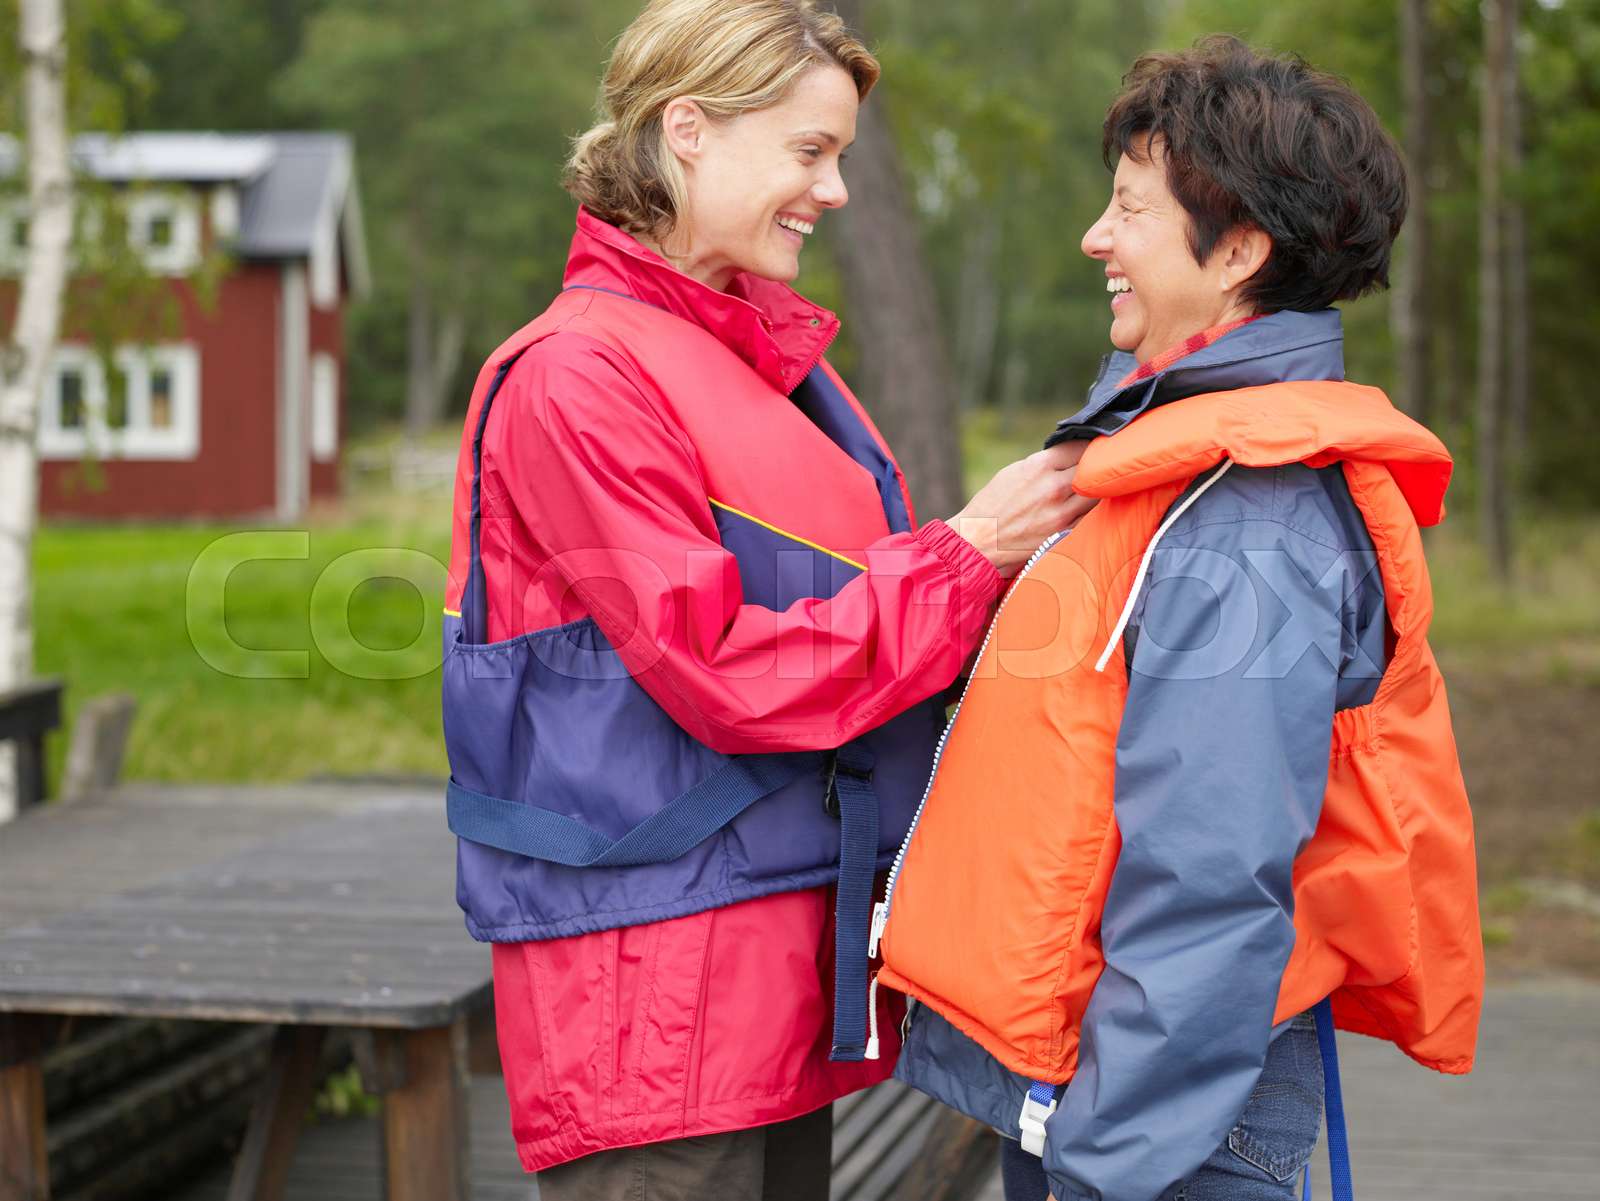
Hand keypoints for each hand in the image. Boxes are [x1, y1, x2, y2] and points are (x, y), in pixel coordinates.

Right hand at [949, 440, 1099, 576]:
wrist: (977, 542)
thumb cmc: (992, 505)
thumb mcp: (1013, 472)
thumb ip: (1044, 463)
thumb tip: (1069, 456)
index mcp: (1038, 467)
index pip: (1079, 446)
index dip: (1087, 446)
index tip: (1090, 449)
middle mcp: (1053, 488)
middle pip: (1093, 467)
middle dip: (1095, 466)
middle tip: (1097, 467)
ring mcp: (1062, 513)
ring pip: (1097, 492)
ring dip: (1095, 488)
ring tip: (1091, 488)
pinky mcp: (1065, 534)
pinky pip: (1088, 516)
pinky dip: (1088, 510)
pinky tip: (1081, 508)